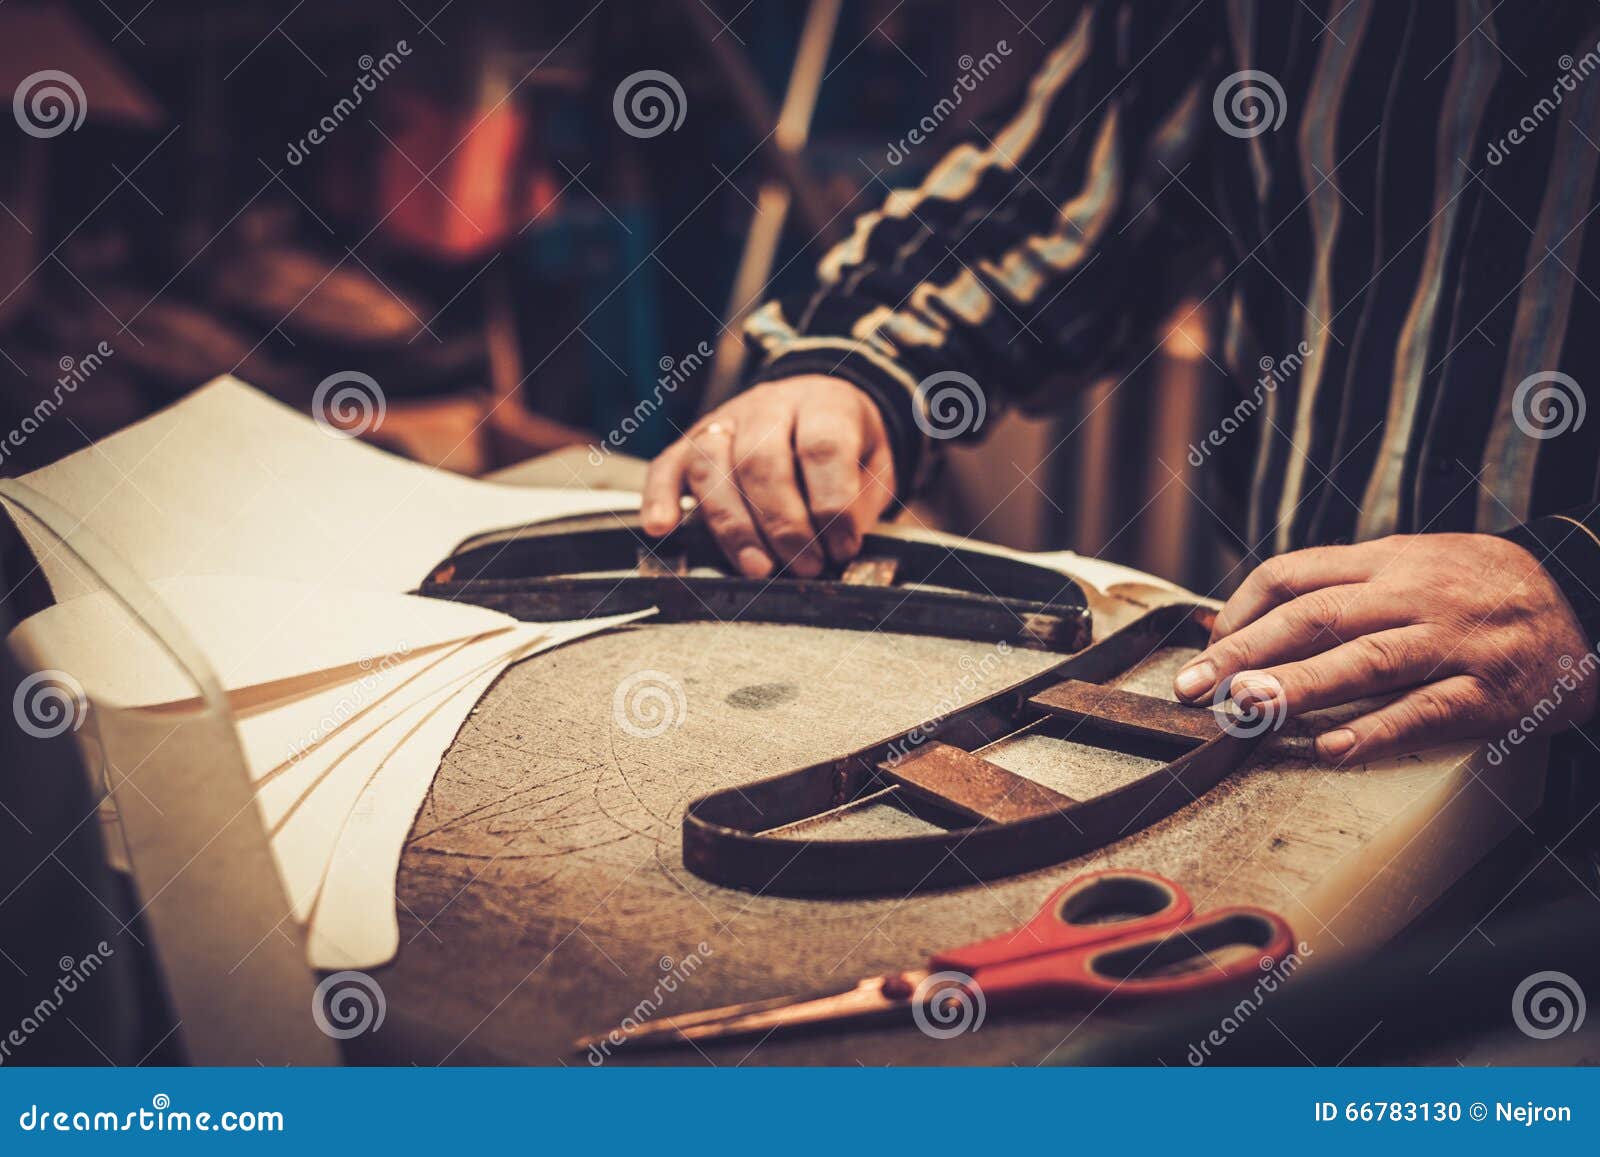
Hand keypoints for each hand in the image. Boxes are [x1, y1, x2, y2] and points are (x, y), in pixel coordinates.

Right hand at [641, 375, 896, 576]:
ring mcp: (724, 420)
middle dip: (783, 524)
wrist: (818, 405)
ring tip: (758, 568)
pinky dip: (659, 498)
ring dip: (733, 526)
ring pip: (712, 465)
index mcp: (823, 402)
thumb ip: (857, 506)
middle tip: (805, 566)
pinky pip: (665, 466)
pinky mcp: (690, 441)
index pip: (821, 446)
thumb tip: (838, 554)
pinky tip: (662, 529)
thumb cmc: (848, 447)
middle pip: (760, 460)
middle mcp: (768, 405)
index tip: (843, 546)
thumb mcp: (874, 467)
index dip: (832, 504)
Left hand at [1170, 533, 1597, 762]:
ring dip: (1298, 686)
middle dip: (1245, 653)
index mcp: (1386, 561)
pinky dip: (1378, 729)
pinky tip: (1332, 748)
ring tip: (1246, 709)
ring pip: (1365, 660)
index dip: (1242, 609)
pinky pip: (1427, 711)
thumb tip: (1251, 619)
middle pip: (1314, 617)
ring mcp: (1452, 643)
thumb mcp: (1413, 563)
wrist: (1586, 601)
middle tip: (1194, 687)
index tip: (1207, 646)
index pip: (1294, 574)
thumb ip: (1342, 586)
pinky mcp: (1489, 691)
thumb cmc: (1481, 589)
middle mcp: (1412, 596)